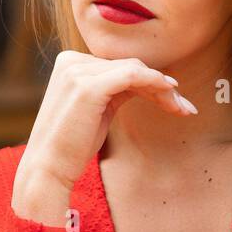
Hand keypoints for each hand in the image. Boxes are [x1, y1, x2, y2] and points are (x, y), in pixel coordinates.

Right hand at [12, 50, 195, 225]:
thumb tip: (145, 85)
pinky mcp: (88, 86)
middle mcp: (71, 61)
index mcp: (69, 64)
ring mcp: (77, 71)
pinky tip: (171, 94)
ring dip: (163, 88)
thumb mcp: (94, 110)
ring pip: (135, 69)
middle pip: (129, 66)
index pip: (118, 65)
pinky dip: (155, 82)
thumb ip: (112, 91)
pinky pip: (132, 75)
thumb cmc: (71, 146)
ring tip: (182, 108)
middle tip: (183, 107)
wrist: (47, 170)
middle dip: (160, 85)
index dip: (149, 81)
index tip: (173, 101)